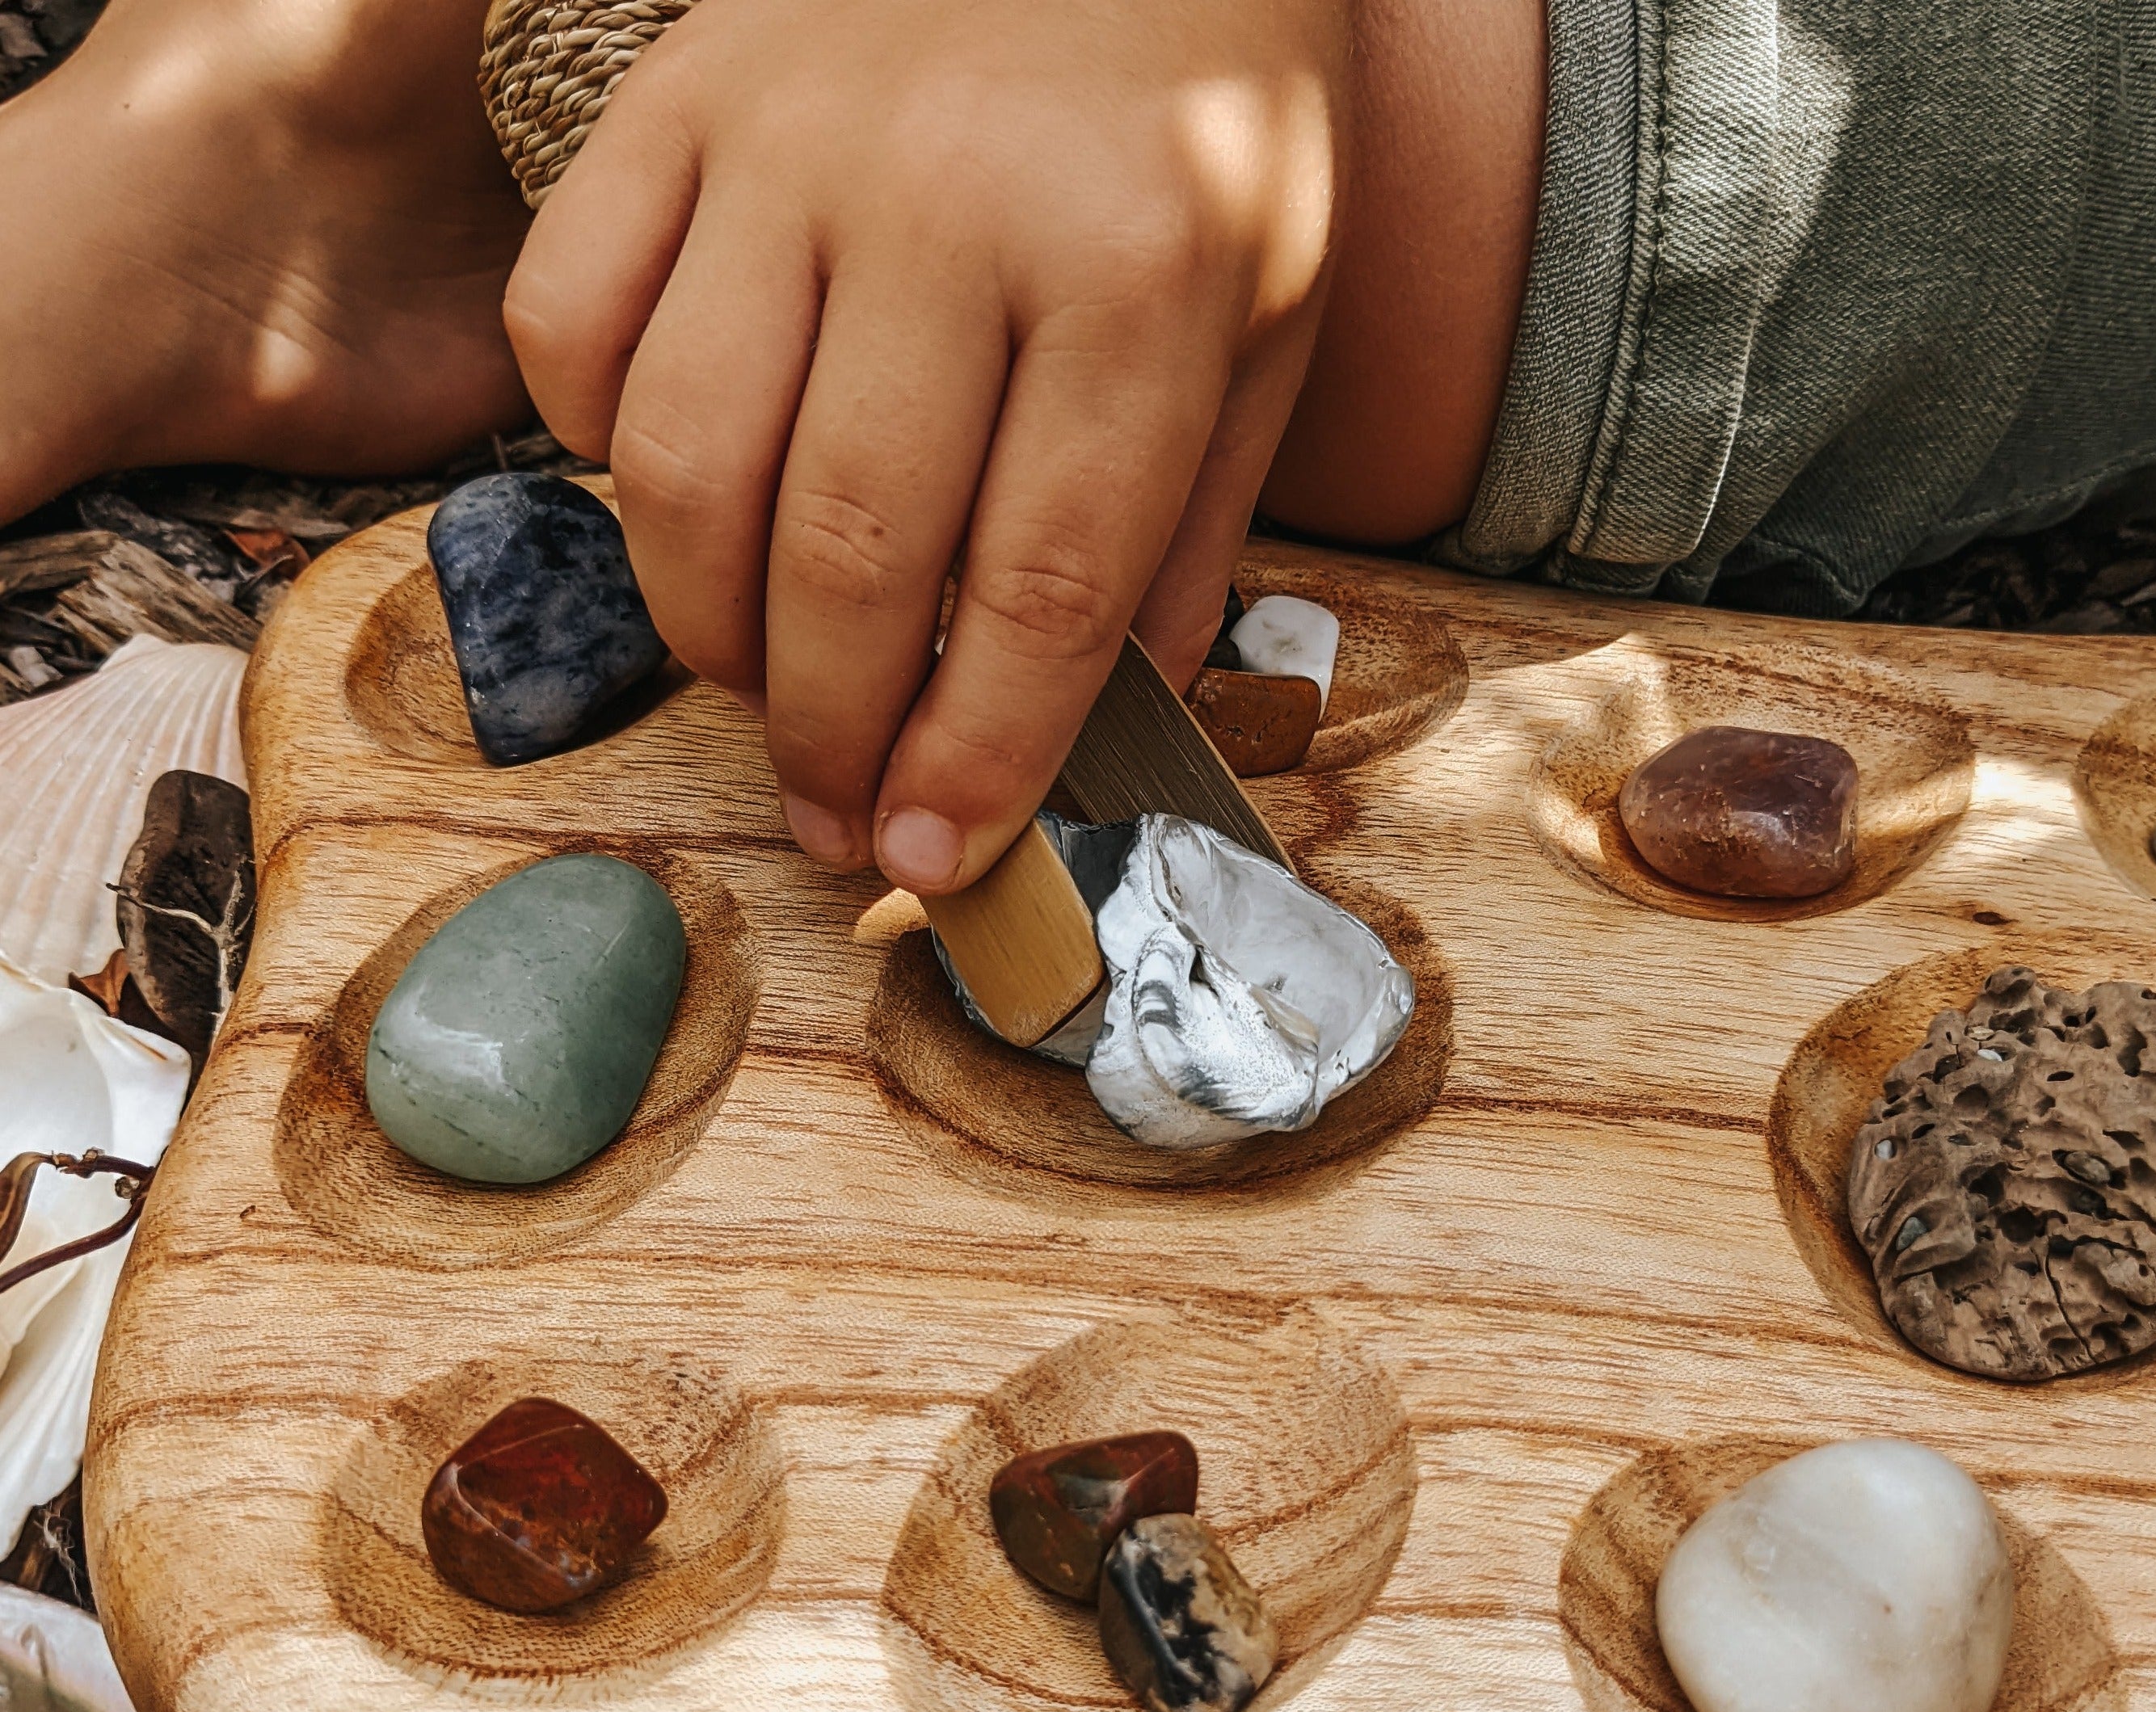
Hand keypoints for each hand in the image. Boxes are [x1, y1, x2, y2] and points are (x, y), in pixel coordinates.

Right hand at [505, 0, 1346, 891]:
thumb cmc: (1204, 103)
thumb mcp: (1270, 310)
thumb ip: (1188, 521)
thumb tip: (1105, 721)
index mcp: (1142, 271)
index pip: (1041, 587)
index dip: (981, 757)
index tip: (937, 860)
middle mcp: (956, 208)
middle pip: (852, 552)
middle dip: (835, 734)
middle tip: (838, 817)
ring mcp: (792, 143)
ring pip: (689, 460)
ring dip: (709, 630)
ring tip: (767, 686)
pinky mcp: (674, 95)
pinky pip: (572, 318)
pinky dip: (601, 443)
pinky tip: (683, 487)